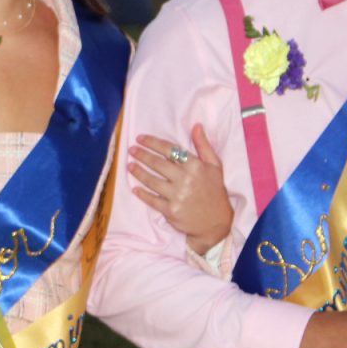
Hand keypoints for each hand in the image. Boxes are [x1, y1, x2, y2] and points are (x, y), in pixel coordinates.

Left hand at [129, 124, 232, 254]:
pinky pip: (152, 200)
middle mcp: (185, 179)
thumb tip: (196, 125)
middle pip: (158, 163)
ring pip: (152, 181)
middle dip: (142, 155)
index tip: (140, 138)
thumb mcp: (215, 166)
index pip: (170, 150)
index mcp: (195, 166)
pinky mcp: (171, 211)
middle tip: (132, 150)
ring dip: (138, 172)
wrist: (216, 222)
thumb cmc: (215, 191)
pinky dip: (142, 194)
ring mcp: (177, 196)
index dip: (153, 142)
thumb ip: (204, 145)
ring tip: (130, 165)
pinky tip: (135, 188)